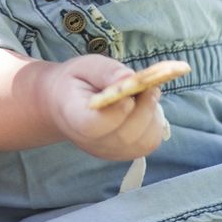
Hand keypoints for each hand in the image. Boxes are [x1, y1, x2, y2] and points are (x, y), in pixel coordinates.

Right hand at [38, 55, 169, 160]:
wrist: (66, 104)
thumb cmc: (77, 82)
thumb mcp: (84, 67)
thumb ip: (105, 71)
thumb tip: (130, 77)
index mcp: (73, 117)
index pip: (93, 125)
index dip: (115, 114)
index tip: (128, 97)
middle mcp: (91, 142)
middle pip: (124, 135)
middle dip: (144, 110)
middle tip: (150, 86)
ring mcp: (109, 152)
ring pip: (143, 141)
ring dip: (152, 115)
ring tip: (147, 94)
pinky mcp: (125, 154)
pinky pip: (150, 141)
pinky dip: (155, 122)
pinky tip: (146, 107)